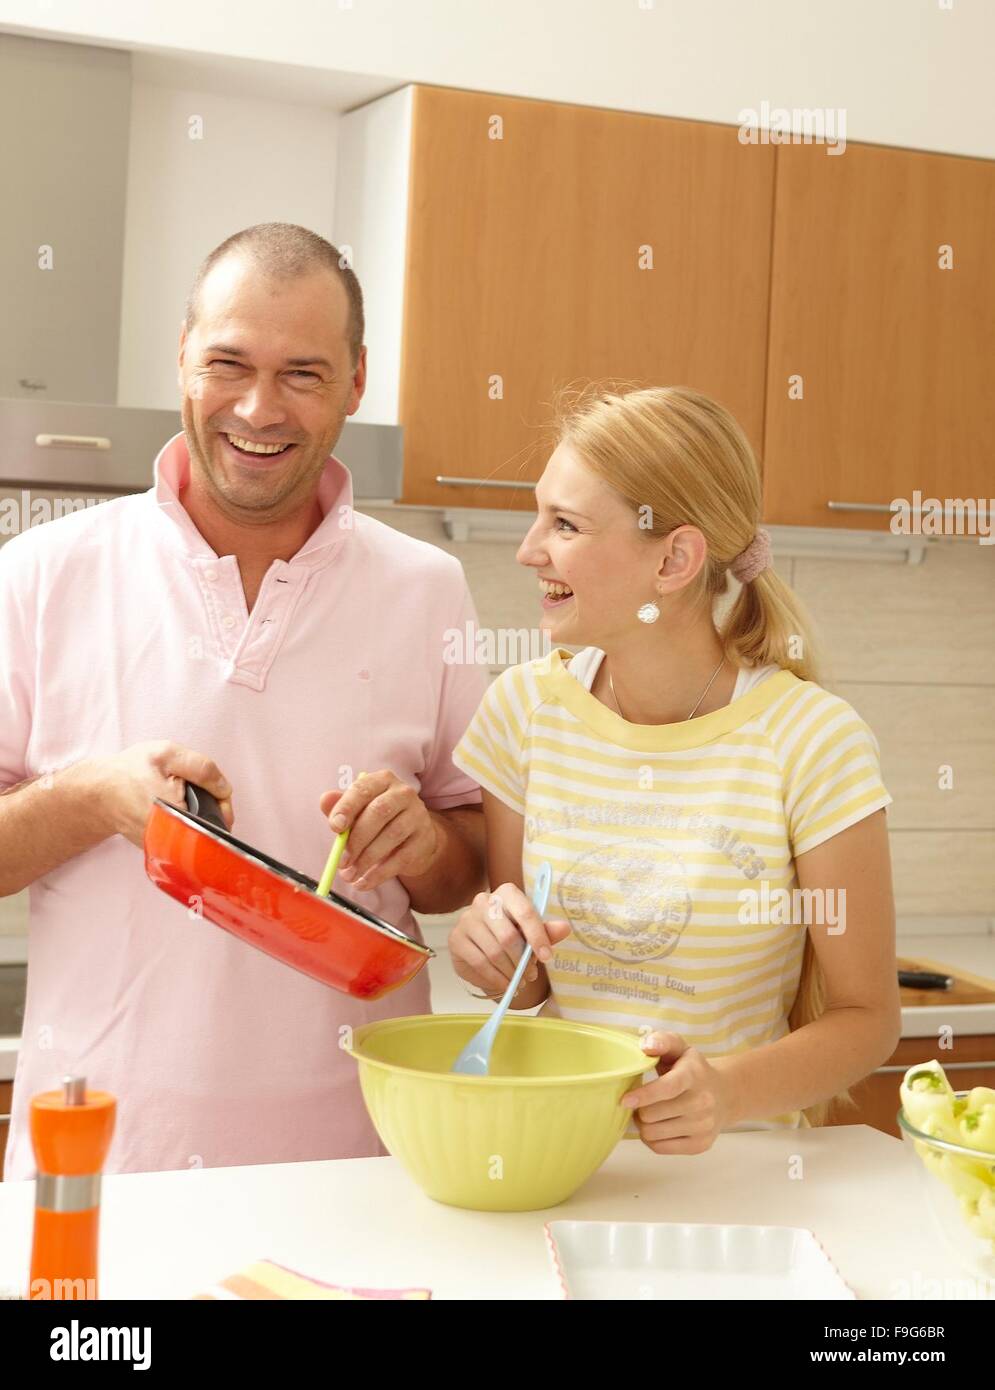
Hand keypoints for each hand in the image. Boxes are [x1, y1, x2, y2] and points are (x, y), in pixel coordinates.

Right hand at [95, 741, 233, 848]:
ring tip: (183, 798)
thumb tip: (224, 789)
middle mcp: (172, 837)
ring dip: (198, 816)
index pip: (220, 816)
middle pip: (210, 827)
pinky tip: (174, 808)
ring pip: (197, 833)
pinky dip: (184, 822)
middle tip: (196, 791)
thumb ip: (202, 768)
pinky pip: (182, 837)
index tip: (216, 790)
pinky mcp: (158, 848)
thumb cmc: (129, 772)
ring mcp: (164, 846)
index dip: (222, 800)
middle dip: (211, 808)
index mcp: (178, 813)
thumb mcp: (167, 755)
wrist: (97, 793)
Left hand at [319, 770, 439, 892]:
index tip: (334, 827)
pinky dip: (379, 874)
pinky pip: (400, 858)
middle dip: (356, 839)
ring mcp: (417, 816)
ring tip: (349, 875)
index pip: (363, 789)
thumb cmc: (379, 821)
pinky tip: (363, 882)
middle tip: (341, 861)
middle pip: (378, 813)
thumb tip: (325, 800)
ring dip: (366, 859)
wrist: (415, 838)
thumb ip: (340, 806)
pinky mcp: (424, 840)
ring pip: (390, 836)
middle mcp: (403, 793)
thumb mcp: (358, 810)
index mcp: (383, 780)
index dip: (347, 807)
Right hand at [448, 882, 571, 997]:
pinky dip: (495, 979)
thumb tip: (564, 928)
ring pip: (493, 953)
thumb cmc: (513, 933)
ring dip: (510, 973)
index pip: (525, 912)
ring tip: (519, 981)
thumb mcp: (532, 931)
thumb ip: (547, 931)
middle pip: (508, 936)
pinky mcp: (456, 939)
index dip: (538, 937)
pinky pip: (479, 964)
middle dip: (522, 961)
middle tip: (531, 975)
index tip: (547, 957)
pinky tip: (505, 984)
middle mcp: (483, 902)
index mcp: (506, 893)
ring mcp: (466, 920)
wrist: (484, 943)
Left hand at [621, 1031, 734, 1154]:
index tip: (624, 1100)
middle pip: (652, 1115)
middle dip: (638, 1109)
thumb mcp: (680, 1048)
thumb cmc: (692, 1069)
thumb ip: (662, 1041)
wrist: (725, 1094)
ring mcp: (703, 1126)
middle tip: (639, 1102)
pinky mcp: (700, 1145)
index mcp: (693, 1075)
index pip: (667, 1088)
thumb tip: (646, 1046)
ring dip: (643, 1125)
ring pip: (653, 1134)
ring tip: (649, 1113)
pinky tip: (657, 1126)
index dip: (644, 1095)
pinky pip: (660, 1148)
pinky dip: (651, 1139)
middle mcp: (702, 1102)